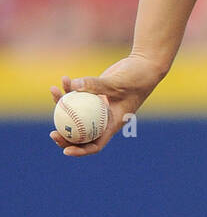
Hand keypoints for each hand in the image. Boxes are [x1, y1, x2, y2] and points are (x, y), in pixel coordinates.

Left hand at [49, 55, 165, 156]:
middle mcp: (104, 119)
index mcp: (113, 124)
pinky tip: (65, 79)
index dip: (80, 150)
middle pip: (81, 134)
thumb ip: (95, 85)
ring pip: (76, 113)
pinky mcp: (95, 95)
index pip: (95, 144)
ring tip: (54, 91)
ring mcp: (98, 107)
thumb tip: (73, 85)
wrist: (144, 66)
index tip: (66, 150)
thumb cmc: (137, 78)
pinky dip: (70, 89)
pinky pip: (77, 96)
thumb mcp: (118, 84)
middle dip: (65, 136)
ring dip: (62, 105)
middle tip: (53, 133)